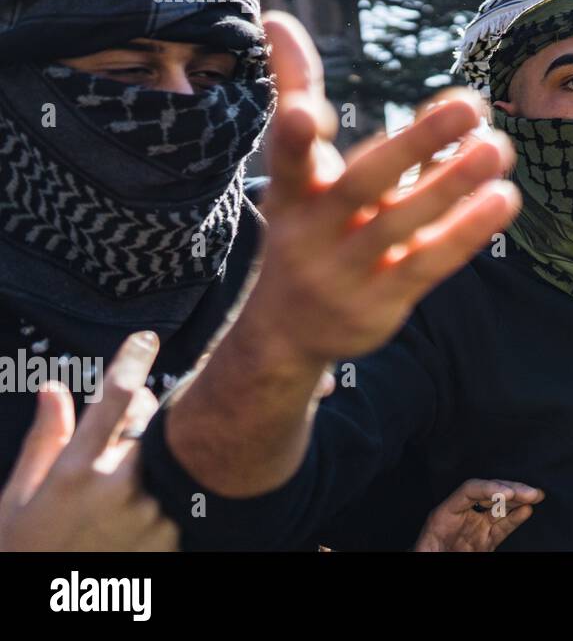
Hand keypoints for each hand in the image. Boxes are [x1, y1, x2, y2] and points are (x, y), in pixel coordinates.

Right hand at [0, 332, 178, 550]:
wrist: (46, 610)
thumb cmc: (23, 551)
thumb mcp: (20, 497)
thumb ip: (46, 440)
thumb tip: (54, 390)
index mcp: (77, 471)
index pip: (113, 399)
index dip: (131, 361)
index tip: (146, 337)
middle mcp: (119, 486)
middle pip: (150, 421)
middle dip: (142, 413)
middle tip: (126, 427)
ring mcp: (150, 512)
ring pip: (166, 457)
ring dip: (152, 456)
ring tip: (122, 483)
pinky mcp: (171, 536)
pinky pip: (175, 494)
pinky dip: (163, 491)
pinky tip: (137, 508)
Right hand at [243, 13, 521, 365]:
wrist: (288, 330)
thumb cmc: (306, 223)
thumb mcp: (297, 168)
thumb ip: (295, 91)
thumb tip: (278, 19)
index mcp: (293, 191)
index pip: (289, 159)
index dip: (297, 135)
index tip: (311, 111)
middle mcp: (316, 231)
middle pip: (364, 184)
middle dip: (414, 143)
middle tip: (469, 102)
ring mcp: (349, 270)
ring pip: (404, 224)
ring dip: (454, 183)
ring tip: (499, 146)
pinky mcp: (384, 300)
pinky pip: (430, 262)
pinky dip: (466, 230)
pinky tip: (503, 197)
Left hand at [413, 478, 544, 551]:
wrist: (429, 564)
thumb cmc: (426, 554)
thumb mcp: (425, 550)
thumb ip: (433, 544)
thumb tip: (453, 531)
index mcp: (443, 514)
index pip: (469, 490)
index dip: (489, 488)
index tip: (507, 493)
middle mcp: (462, 515)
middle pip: (488, 494)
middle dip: (511, 489)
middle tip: (529, 491)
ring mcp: (474, 527)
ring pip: (499, 507)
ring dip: (518, 499)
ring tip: (536, 494)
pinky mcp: (484, 540)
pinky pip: (501, 527)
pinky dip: (515, 518)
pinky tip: (527, 509)